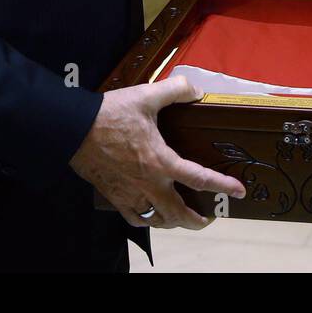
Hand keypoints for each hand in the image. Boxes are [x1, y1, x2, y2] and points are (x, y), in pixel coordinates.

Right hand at [69, 75, 244, 228]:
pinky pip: (134, 218)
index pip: (199, 179)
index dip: (222, 186)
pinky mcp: (114, 196)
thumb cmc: (111, 114)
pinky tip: (151, 215)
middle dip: (197, 220)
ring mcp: (130, 193)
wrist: (74, 130)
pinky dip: (147, 220)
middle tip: (210, 218)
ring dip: (174, 222)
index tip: (238, 192)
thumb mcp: (146, 96)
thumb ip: (175, 90)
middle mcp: (149, 184)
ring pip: (157, 220)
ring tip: (182, 218)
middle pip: (178, 213)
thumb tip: (197, 90)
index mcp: (161, 161)